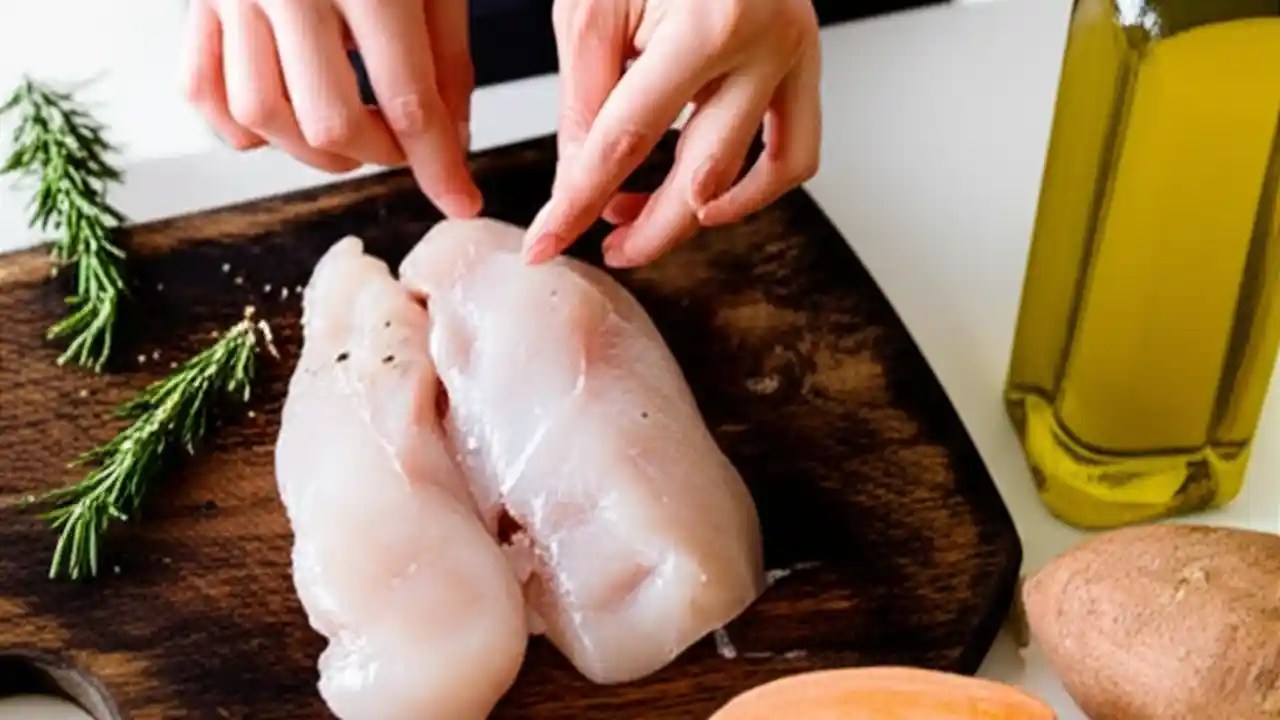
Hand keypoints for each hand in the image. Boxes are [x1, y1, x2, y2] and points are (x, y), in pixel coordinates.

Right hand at [181, 0, 481, 217]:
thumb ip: (447, 59)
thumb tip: (452, 141)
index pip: (408, 101)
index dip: (439, 164)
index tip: (461, 199)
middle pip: (326, 123)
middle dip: (377, 155)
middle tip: (404, 145)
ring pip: (261, 116)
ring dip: (313, 151)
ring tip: (352, 133)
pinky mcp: (198, 1)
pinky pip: (204, 93)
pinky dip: (245, 126)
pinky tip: (288, 115)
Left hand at [525, 0, 821, 266]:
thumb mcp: (591, 7)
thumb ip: (586, 99)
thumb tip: (581, 180)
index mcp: (703, 24)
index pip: (623, 140)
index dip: (576, 202)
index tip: (546, 244)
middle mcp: (763, 44)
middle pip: (699, 176)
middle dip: (643, 227)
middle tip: (604, 249)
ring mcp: (794, 56)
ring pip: (752, 176)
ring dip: (691, 213)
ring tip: (640, 218)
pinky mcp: (807, 63)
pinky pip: (799, 152)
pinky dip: (755, 189)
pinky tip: (708, 201)